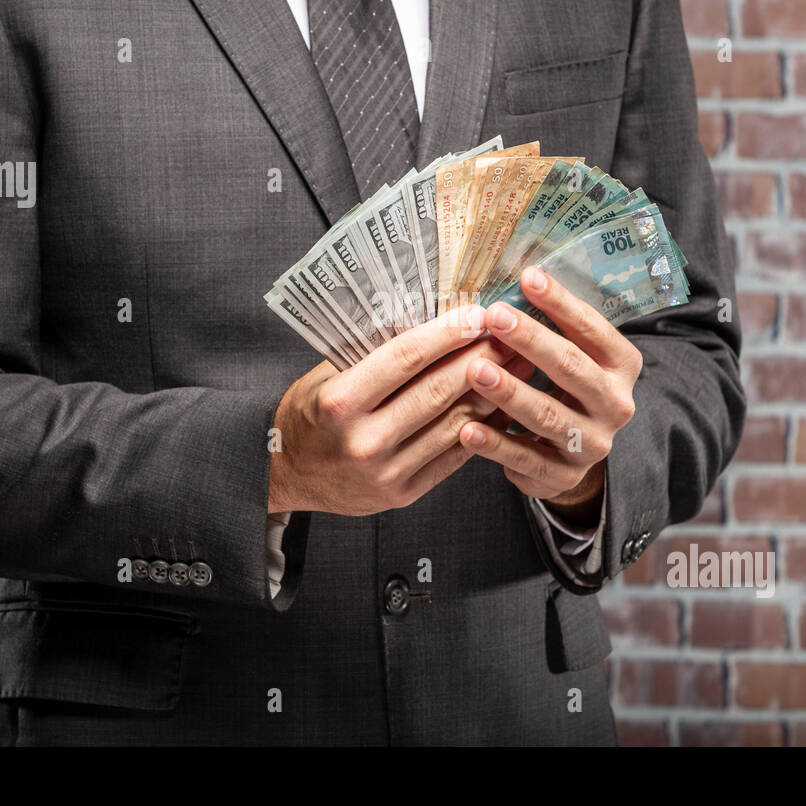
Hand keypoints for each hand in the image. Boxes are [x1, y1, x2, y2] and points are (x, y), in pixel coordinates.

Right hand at [268, 305, 535, 515]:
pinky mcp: (404, 492)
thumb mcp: (327, 375)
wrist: (285, 474)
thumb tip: (436, 318)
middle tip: (513, 333)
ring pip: (455, 423)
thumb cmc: (309, 414)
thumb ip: (374, 354)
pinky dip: (483, 426)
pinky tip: (504, 404)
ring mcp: (386, 471)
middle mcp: (364, 439)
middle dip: (483, 357)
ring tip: (520, 364)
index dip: (448, 332)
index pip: (406, 357)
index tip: (479, 312)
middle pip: (438, 390)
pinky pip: (455, 454)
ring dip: (495, 391)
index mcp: (340, 401)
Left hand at [458, 267, 641, 518]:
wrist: (575, 453)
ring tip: (475, 370)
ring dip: (510, 392)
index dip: (560, 303)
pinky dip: (495, 445)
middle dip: (532, 341)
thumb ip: (552, 325)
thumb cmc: (563, 386)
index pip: (593, 329)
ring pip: (549, 416)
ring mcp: (593, 444)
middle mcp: (616, 405)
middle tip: (494, 318)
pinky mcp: (565, 475)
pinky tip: (466, 430)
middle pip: (572, 368)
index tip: (527, 276)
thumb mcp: (572, 354)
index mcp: (621, 365)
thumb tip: (512, 275)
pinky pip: (527, 459)